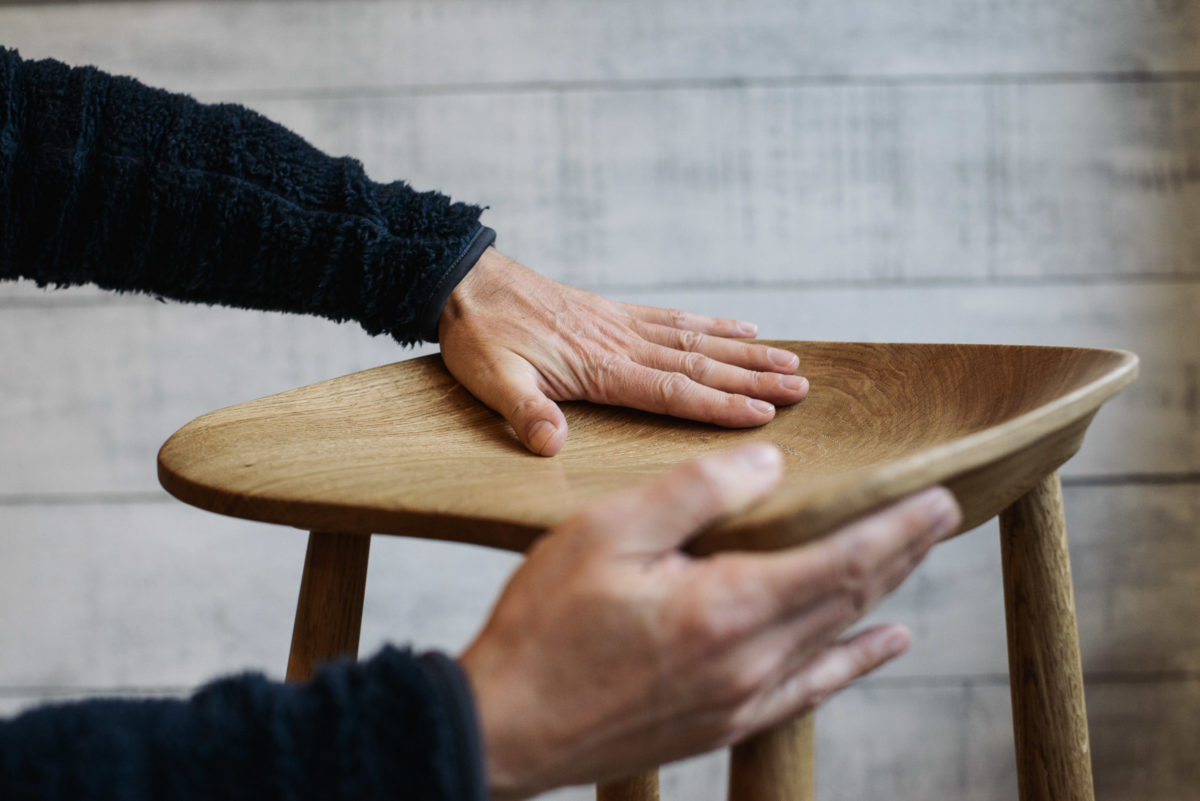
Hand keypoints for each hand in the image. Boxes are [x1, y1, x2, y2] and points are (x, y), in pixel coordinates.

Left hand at [437, 248, 808, 455]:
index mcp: (600, 367)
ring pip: (697, 340)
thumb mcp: (490, 381)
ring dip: (745, 352)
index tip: (764, 415)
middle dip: (752, 379)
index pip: (671, 390)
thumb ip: (524, 412)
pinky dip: (712, 323)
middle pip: (699, 364)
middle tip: (802, 389)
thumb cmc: (479, 337)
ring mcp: (622, 324)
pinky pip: (674, 318)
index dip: (719, 405)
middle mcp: (622, 342)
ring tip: (790, 361)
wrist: (464, 282)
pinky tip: (741, 326)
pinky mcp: (615, 313)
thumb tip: (552, 445)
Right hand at [459, 443, 961, 798]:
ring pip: (836, 637)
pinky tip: (883, 644)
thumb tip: (770, 465)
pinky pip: (811, 689)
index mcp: (727, 607)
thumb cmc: (545, 625)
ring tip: (915, 559)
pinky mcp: (722, 723)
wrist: (506, 725)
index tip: (939, 499)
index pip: (840, 560)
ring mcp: (740, 700)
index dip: (896, 529)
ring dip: (883, 593)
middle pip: (850, 597)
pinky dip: (854, 660)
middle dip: (902, 552)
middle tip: (942, 515)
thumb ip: (696, 493)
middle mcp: (750, 662)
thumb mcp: (608, 533)